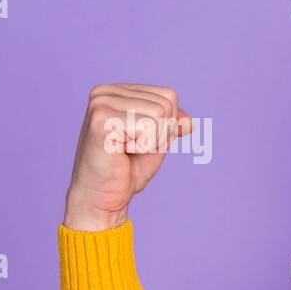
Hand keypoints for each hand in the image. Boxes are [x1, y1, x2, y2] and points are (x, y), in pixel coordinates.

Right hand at [63, 83, 191, 230]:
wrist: (101, 197)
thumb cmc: (126, 170)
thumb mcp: (157, 142)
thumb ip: (172, 125)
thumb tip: (190, 121)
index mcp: (115, 91)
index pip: (169, 96)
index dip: (167, 125)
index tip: (142, 140)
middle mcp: (104, 92)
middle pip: (166, 104)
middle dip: (161, 134)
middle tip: (134, 149)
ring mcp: (100, 104)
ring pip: (160, 114)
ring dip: (152, 141)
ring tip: (127, 150)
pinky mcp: (101, 121)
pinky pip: (148, 127)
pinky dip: (144, 147)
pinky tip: (121, 153)